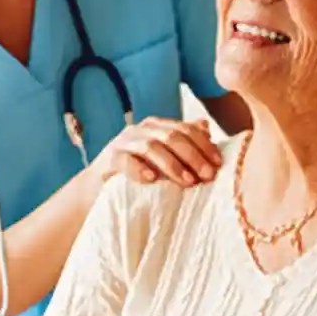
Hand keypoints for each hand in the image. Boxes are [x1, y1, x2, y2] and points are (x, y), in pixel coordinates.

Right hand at [90, 117, 222, 187]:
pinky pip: (125, 161)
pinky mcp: (109, 159)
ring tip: (187, 182)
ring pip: (151, 147)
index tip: (218, 164)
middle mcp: (140, 130)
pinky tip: (152, 180)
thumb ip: (182, 142)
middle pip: (171, 136)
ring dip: (172, 165)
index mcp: (155, 126)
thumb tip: (206, 126)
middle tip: (207, 176)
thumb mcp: (163, 157)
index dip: (204, 145)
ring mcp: (123, 143)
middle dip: (193, 156)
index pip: (185, 129)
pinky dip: (139, 169)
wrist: (98, 189)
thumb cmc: (136, 172)